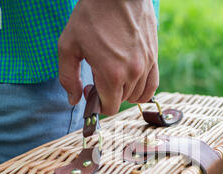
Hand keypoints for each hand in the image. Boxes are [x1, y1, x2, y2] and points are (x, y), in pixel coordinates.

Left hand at [58, 0, 158, 114]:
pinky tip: (131, 79)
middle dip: (108, 94)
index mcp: (111, 74)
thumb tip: (74, 101)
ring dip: (123, 90)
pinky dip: (142, 89)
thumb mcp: (68, 46)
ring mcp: (146, 65)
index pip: (110, 108)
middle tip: (98, 75)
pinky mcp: (154, 57)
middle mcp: (132, 73)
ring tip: (113, 73)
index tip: (90, 88)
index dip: (97, 103)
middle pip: (122, 101)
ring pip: (137, 94)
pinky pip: (152, 85)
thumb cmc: (90, 16)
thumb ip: (68, 78)